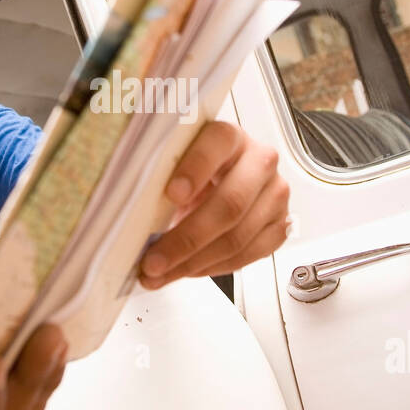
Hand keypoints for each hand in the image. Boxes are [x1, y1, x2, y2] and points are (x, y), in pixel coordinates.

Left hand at [138, 121, 290, 289]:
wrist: (224, 179)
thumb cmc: (195, 170)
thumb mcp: (175, 163)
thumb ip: (159, 174)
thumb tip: (129, 208)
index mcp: (230, 136)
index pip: (216, 145)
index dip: (194, 170)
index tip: (171, 194)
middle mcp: (260, 161)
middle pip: (230, 204)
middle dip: (187, 239)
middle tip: (154, 260)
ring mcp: (275, 195)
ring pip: (238, 237)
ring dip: (195, 263)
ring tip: (161, 274)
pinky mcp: (279, 224)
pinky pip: (249, 256)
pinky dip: (213, 268)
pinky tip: (187, 271)